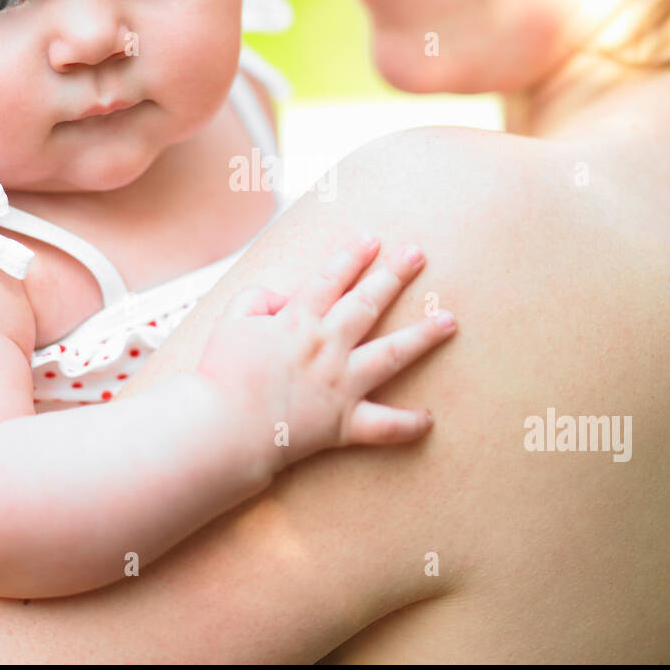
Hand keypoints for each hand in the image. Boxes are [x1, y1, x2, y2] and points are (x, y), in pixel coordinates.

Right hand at [195, 235, 454, 471]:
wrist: (221, 429)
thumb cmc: (220, 375)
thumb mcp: (230, 322)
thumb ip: (257, 299)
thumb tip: (284, 298)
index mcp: (297, 321)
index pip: (331, 279)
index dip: (352, 256)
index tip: (372, 240)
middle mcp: (326, 347)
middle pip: (368, 304)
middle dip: (394, 276)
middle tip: (417, 254)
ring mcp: (339, 385)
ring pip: (391, 355)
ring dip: (422, 336)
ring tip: (449, 320)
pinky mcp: (343, 424)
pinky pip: (382, 426)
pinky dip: (407, 424)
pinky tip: (429, 418)